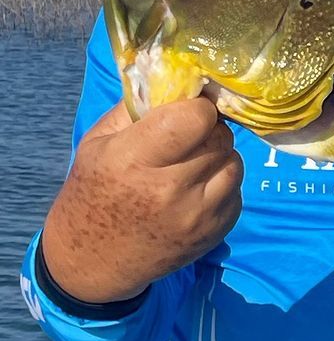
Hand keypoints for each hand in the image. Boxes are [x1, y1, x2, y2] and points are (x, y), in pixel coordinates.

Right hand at [41, 98, 242, 303]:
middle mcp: (169, 190)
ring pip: (234, 161)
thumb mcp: (100, 142)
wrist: (91, 262)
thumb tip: (183, 78)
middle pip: (219, 136)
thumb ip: (140, 106)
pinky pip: (236, 191)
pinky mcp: (216, 232)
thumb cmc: (93, 191)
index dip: (196, 108)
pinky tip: (195, 192)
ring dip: (218, 157)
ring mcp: (197, 216)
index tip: (186, 112)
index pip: (195, 117)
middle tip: (186, 139)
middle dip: (207, 131)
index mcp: (134, 160)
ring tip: (190, 166)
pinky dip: (221, 185)